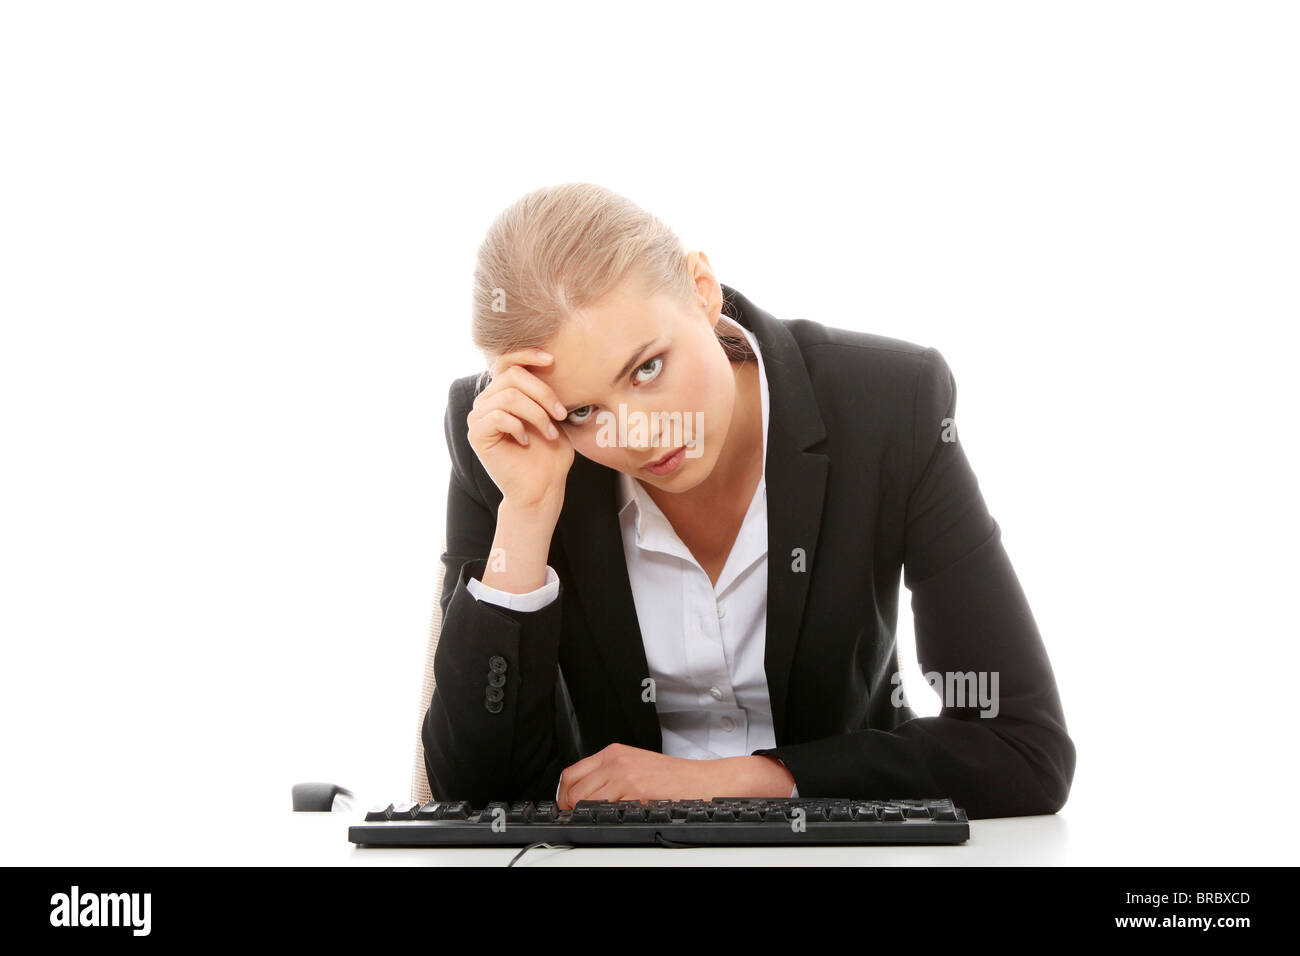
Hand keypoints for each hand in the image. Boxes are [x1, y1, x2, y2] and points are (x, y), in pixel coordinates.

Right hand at [466, 347, 574, 510]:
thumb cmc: (550, 453)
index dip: (527, 354)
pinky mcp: (476, 434)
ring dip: (537, 414)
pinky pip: (498, 416)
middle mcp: (487, 401)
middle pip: (512, 376)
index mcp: (503, 393)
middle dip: (543, 392)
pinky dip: (519, 427)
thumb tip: (550, 360)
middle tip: (561, 414)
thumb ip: (544, 391)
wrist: (542, 487)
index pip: (507, 361)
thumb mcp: (553, 414)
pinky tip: (526, 441)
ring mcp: (478, 417)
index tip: (551, 359)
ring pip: (509, 396)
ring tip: (550, 433)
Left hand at [555, 744, 796, 807]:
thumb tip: (586, 795)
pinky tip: (612, 821)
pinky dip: (603, 818)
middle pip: (572, 788)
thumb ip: (611, 775)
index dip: (564, 795)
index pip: (571, 773)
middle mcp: (615, 761)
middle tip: (578, 820)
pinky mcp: (635, 791)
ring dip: (584, 815)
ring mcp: (624, 775)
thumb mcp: (636, 766)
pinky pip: (605, 809)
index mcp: (614, 753)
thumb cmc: (675, 779)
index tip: (566, 808)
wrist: (704, 782)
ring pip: (583, 800)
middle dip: (569, 808)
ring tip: (596, 821)